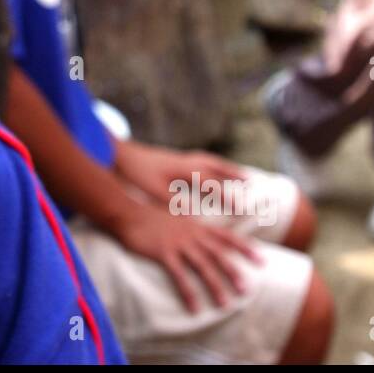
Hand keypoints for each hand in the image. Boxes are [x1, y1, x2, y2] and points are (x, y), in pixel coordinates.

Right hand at [108, 201, 262, 312]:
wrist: (127, 212)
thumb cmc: (150, 216)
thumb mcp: (177, 217)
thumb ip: (192, 225)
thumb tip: (204, 233)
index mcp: (196, 225)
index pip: (226, 236)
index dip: (245, 247)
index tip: (261, 259)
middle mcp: (191, 234)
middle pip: (218, 254)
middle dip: (234, 272)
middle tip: (247, 290)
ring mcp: (178, 243)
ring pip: (202, 267)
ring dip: (215, 286)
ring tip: (225, 304)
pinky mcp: (163, 253)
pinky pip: (179, 276)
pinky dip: (189, 292)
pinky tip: (195, 307)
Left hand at [115, 141, 245, 204]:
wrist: (122, 154)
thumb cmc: (137, 174)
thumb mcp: (155, 192)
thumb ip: (175, 204)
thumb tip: (194, 218)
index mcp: (185, 170)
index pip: (212, 184)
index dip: (227, 196)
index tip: (240, 208)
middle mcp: (188, 161)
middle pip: (217, 167)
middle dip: (234, 174)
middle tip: (251, 181)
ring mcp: (183, 158)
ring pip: (211, 161)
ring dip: (226, 167)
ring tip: (240, 174)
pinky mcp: (177, 158)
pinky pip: (203, 160)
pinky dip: (214, 164)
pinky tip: (214, 171)